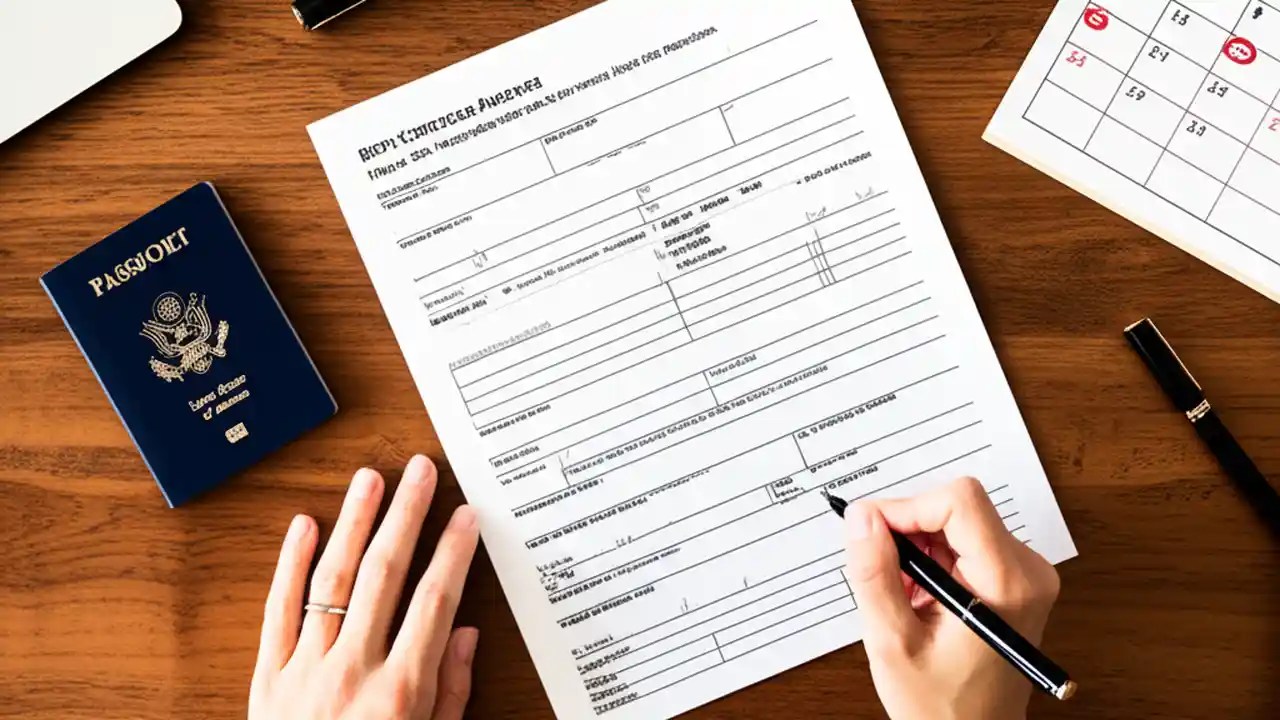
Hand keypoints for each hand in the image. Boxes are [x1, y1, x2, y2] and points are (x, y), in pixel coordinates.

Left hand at [250, 455, 480, 719]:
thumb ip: (449, 692)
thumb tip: (462, 632)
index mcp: (400, 692)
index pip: (434, 602)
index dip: (453, 553)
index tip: (466, 516)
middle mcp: (353, 673)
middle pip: (386, 575)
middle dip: (407, 516)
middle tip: (421, 472)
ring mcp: (305, 671)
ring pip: (332, 580)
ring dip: (354, 523)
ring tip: (369, 480)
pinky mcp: (266, 678)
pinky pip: (278, 610)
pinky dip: (289, 564)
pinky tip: (304, 526)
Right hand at [844, 477, 1059, 719]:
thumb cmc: (942, 705)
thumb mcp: (893, 641)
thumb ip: (875, 574)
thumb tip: (861, 518)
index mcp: (1007, 582)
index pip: (959, 501)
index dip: (906, 507)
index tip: (871, 531)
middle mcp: (1026, 570)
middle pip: (956, 508)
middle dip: (908, 532)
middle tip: (882, 573)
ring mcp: (1023, 573)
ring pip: (955, 522)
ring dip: (916, 548)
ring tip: (901, 595)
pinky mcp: (1012, 578)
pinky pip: (963, 542)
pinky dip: (930, 560)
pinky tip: (918, 597)